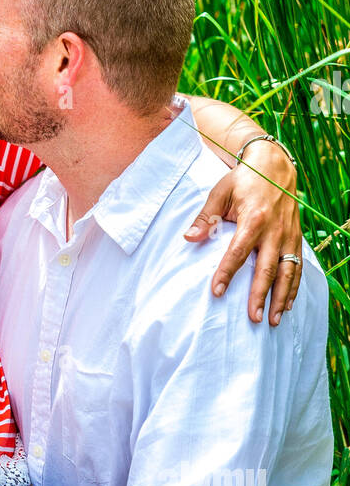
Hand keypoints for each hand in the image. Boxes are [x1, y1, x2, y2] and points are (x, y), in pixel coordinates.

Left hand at [183, 143, 300, 325]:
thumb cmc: (244, 180)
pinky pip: (298, 267)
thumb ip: (205, 217)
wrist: (275, 165)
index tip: (216, 292)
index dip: (227, 273)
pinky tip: (288, 305)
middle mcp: (274, 231)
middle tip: (253, 318)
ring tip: (273, 320)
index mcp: (254, 219)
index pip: (238, 252)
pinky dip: (294, 287)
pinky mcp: (296, 238)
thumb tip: (189, 238)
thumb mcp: (220, 193)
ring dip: (281, 298)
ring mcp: (288, 236)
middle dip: (259, 296)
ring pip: (288, 272)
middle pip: (267, 269)